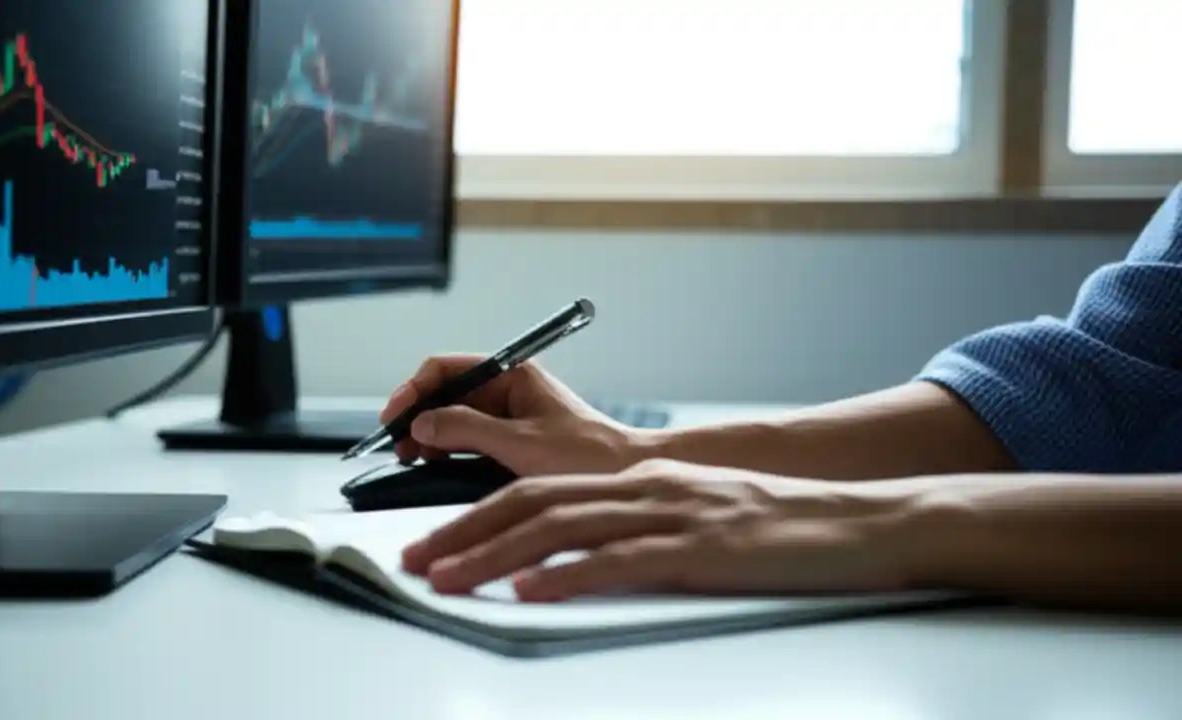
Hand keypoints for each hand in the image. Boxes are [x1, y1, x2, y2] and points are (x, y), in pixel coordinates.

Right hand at [380, 354, 651, 475]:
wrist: (628, 478)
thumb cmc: (590, 456)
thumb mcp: (520, 443)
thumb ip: (466, 430)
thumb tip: (421, 425)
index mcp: (513, 373)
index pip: (446, 368)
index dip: (413, 390)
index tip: (393, 417)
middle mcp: (509, 388)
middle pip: (445, 393)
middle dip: (417, 416)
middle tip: (399, 446)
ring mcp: (510, 414)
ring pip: (454, 418)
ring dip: (430, 436)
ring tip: (414, 459)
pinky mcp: (513, 440)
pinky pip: (469, 439)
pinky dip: (448, 451)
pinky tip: (437, 466)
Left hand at [401, 459, 916, 601]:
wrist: (858, 523)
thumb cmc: (778, 528)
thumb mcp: (696, 519)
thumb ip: (637, 533)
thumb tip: (576, 564)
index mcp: (640, 481)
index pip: (538, 493)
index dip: (476, 518)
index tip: (433, 545)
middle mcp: (644, 488)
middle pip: (533, 505)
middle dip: (463, 534)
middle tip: (415, 561)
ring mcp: (671, 515)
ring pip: (561, 529)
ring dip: (494, 556)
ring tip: (447, 579)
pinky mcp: (701, 549)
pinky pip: (621, 562)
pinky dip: (568, 576)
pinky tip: (531, 591)